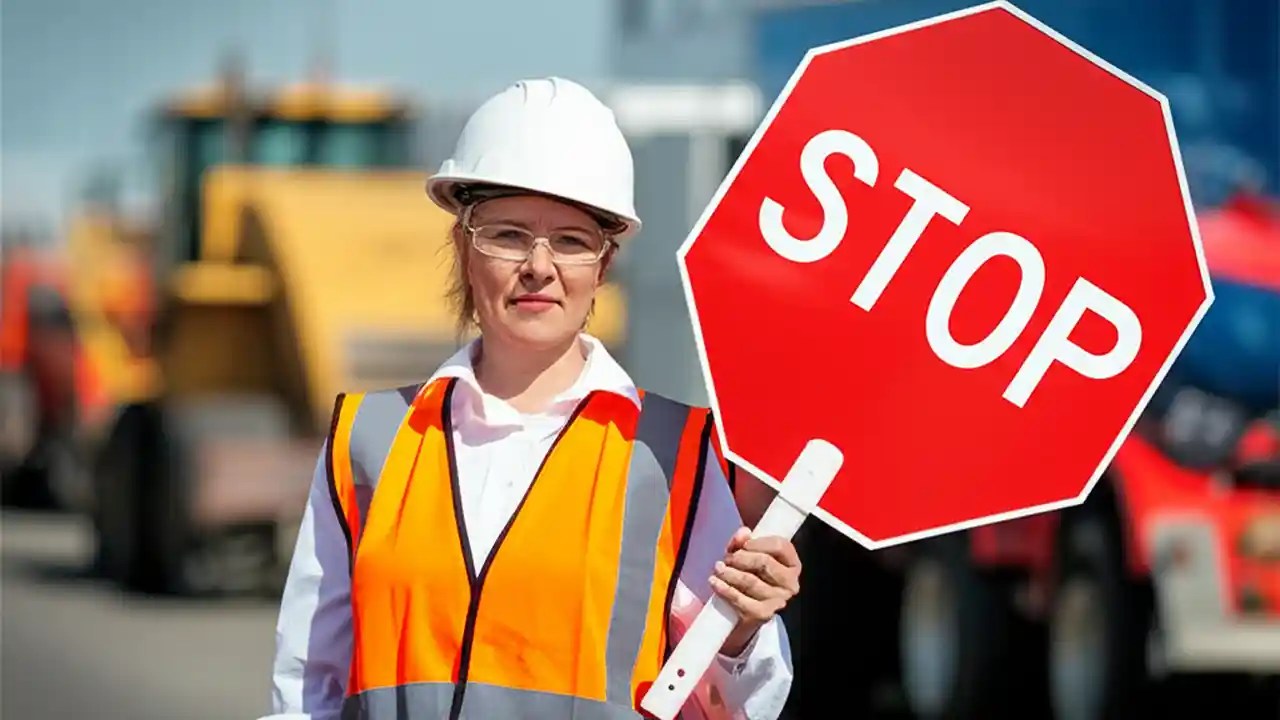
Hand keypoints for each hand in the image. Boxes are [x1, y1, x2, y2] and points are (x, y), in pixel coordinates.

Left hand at [709, 527, 801, 656]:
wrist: (745, 608)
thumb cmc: (750, 573)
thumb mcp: (747, 554)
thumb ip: (743, 540)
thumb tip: (743, 533)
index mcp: (792, 563)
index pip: (780, 546)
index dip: (759, 542)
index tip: (743, 544)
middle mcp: (790, 583)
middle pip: (765, 563)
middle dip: (741, 558)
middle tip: (727, 558)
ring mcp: (778, 600)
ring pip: (751, 581)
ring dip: (730, 573)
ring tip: (718, 568)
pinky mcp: (763, 614)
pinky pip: (742, 600)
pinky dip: (726, 590)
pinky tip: (715, 582)